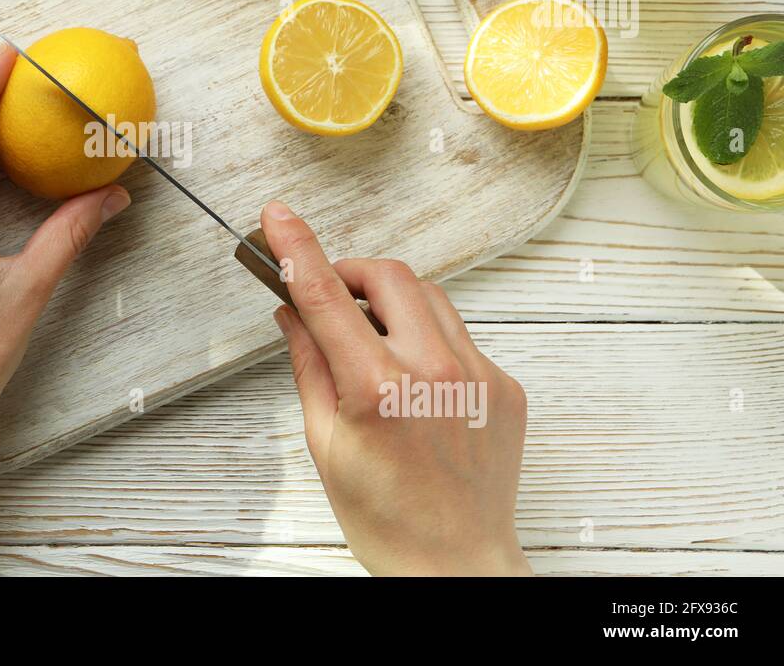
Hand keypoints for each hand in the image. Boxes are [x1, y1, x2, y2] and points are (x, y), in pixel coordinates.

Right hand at [260, 201, 531, 576]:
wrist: (455, 565)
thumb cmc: (386, 518)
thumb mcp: (325, 444)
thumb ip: (309, 367)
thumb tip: (292, 314)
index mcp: (379, 390)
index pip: (328, 297)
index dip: (298, 248)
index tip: (278, 218)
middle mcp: (435, 372)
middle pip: (390, 274)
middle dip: (352, 271)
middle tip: (330, 295)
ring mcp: (478, 376)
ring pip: (431, 296)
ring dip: (392, 302)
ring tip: (372, 341)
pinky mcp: (505, 385)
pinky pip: (459, 334)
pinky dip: (427, 338)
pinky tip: (413, 379)